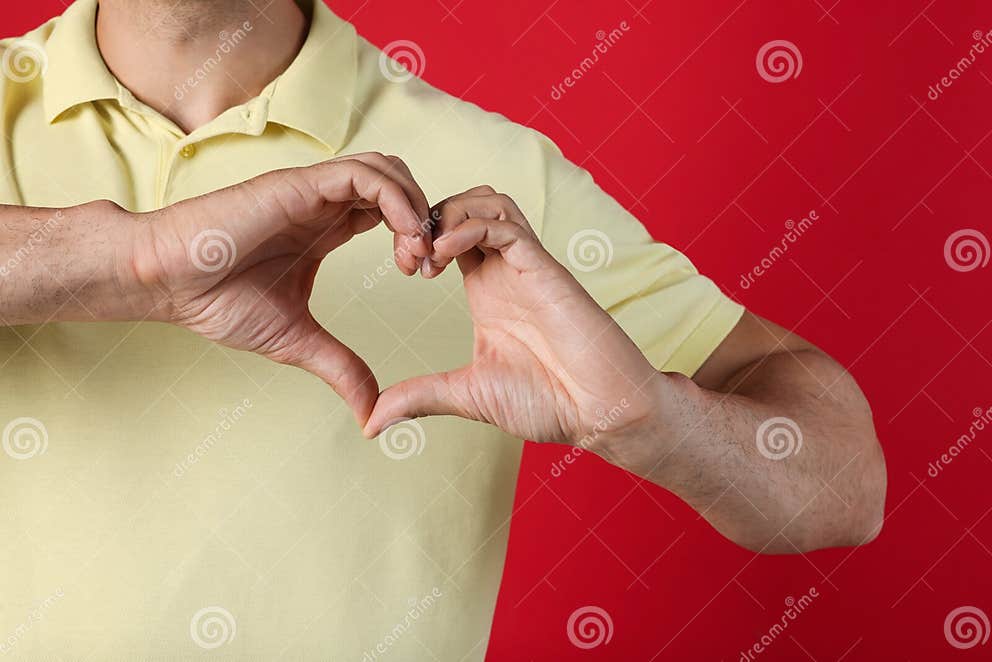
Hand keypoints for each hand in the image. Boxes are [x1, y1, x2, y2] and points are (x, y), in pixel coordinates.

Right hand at [129, 153, 431, 424]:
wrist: (168, 283)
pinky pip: (364, 174)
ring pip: (387, 170)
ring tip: (417, 253)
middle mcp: (323, 203)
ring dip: (415, 207)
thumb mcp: (297, 341)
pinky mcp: (299, 185)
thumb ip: (340, 368)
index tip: (422, 275)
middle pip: (398, 185)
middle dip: (425, 219)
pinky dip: (396, 200)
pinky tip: (403, 238)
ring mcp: (312, 190)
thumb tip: (371, 412)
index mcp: (325, 228)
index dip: (416, 237)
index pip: (390, 212)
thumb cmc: (218, 301)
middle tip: (427, 264)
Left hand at [364, 186, 662, 448]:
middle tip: (408, 255)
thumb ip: (419, 398)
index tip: (401, 270)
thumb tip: (371, 423)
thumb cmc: (547, 401)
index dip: (418, 238)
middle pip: (466, 204)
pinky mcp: (545, 268)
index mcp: (487, 289)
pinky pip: (506, 224)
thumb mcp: (466, 395)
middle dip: (428, 217)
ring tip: (426, 251)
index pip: (449, 234)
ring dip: (450, 213)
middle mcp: (505, 269)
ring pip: (488, 201)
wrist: (599, 412)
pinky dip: (470, 226)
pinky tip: (444, 254)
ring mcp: (526, 265)